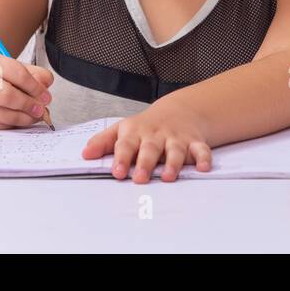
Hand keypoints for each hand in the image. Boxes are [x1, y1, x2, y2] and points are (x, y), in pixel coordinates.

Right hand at [0, 51, 53, 128]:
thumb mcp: (11, 69)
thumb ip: (33, 74)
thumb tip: (46, 84)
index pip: (17, 73)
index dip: (35, 87)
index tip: (46, 96)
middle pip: (8, 96)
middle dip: (29, 105)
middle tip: (41, 109)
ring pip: (4, 115)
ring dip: (24, 119)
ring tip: (33, 116)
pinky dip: (13, 125)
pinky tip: (19, 120)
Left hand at [82, 97, 211, 182]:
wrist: (178, 111)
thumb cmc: (146, 127)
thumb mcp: (122, 130)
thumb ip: (104, 142)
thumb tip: (85, 155)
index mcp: (135, 133)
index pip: (126, 145)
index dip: (121, 158)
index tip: (116, 172)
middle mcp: (156, 136)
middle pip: (150, 149)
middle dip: (145, 163)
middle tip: (139, 178)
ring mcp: (176, 138)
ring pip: (175, 150)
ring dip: (173, 163)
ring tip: (168, 177)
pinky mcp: (194, 142)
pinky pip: (201, 149)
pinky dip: (204, 157)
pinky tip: (203, 167)